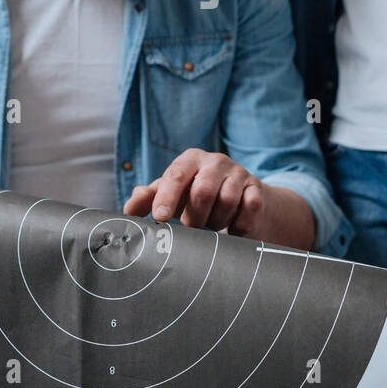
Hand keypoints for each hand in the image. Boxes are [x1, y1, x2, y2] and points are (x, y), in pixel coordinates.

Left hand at [123, 148, 314, 249]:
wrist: (242, 200)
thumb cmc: (197, 196)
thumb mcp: (172, 194)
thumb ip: (149, 199)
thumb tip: (128, 210)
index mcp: (190, 160)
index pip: (176, 175)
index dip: (167, 197)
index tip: (160, 218)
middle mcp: (216, 162)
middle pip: (203, 191)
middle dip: (195, 216)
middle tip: (193, 225)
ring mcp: (239, 174)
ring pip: (226, 203)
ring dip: (216, 222)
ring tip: (212, 224)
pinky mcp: (258, 191)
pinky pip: (248, 211)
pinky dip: (238, 226)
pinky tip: (233, 227)